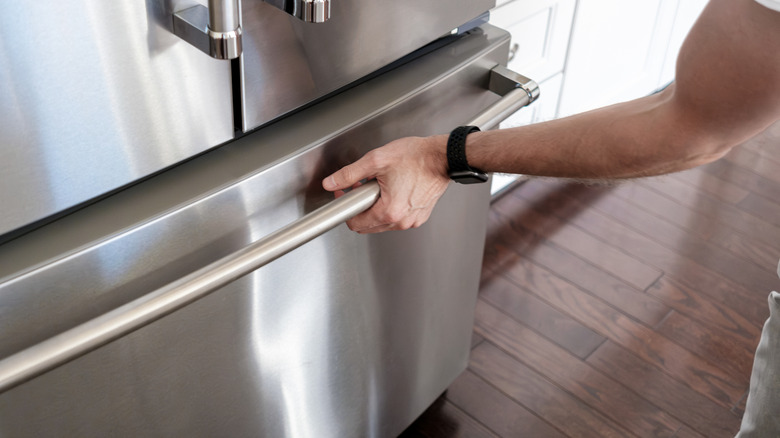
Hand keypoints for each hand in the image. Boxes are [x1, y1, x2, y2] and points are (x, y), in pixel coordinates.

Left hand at [322, 135, 450, 232]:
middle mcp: (401, 221)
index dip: (346, 207)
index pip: (355, 224)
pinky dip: (391, 207)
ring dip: (376, 207)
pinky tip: (394, 189)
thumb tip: (331, 182)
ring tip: (381, 185)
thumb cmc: (416, 157)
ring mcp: (412, 220)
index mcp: (389, 211)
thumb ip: (349, 174)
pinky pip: (398, 218)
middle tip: (362, 186)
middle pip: (368, 225)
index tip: (346, 193)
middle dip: (361, 207)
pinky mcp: (420, 216)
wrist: (443, 157)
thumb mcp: (376, 160)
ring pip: (383, 223)